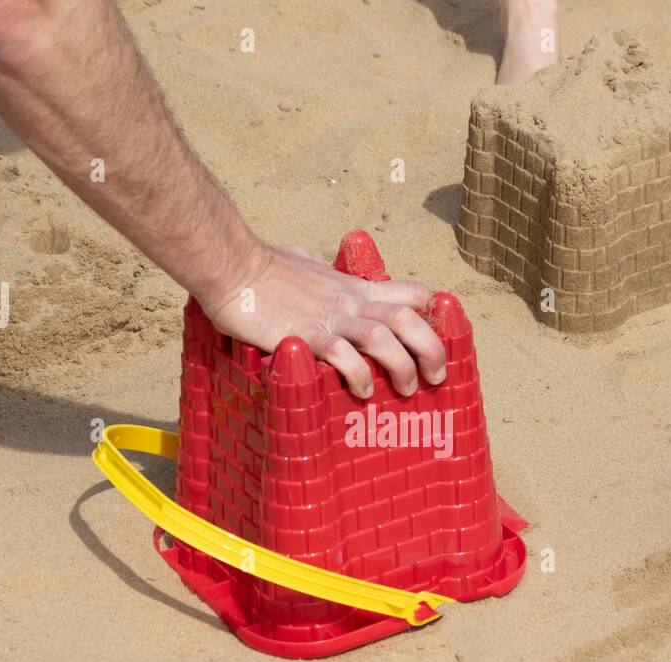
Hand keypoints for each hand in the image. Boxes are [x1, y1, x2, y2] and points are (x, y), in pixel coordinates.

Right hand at [204, 244, 446, 398]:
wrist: (233, 266)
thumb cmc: (262, 266)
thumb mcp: (300, 261)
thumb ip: (313, 267)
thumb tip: (304, 261)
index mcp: (353, 287)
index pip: (409, 292)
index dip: (431, 314)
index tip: (434, 336)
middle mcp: (349, 302)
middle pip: (409, 318)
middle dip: (432, 349)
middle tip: (437, 376)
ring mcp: (330, 318)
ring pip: (384, 338)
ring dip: (403, 367)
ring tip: (407, 390)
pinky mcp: (306, 335)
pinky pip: (344, 356)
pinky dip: (361, 375)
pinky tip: (364, 391)